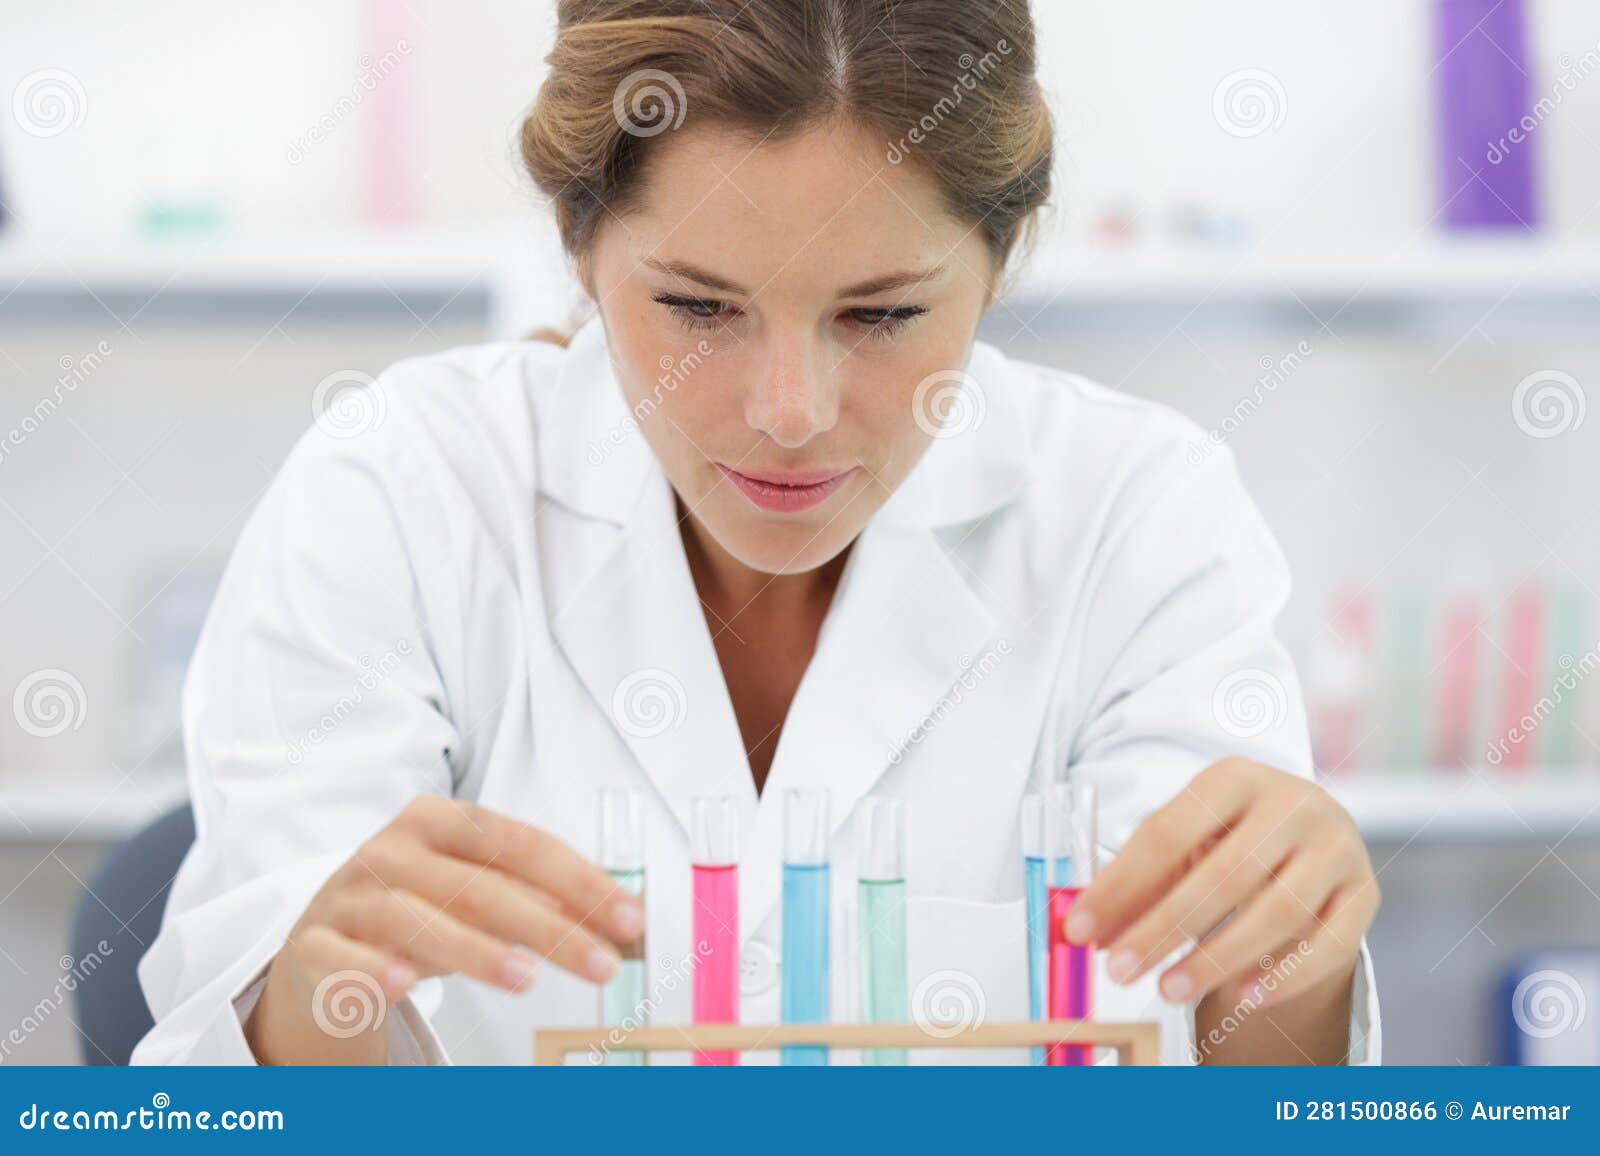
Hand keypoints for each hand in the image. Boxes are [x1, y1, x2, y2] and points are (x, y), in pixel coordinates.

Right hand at [246, 796, 641, 1063]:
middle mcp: (392, 850)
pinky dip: (375, 969)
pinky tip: (408, 983)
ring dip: (476, 950)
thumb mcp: (475, 891)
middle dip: (549, 927)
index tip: (627, 918)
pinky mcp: (315, 945)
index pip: (520, 844)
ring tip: (525, 978)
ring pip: (419, 921)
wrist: (322, 939)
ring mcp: (351, 897)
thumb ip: (537, 898)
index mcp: (438, 820)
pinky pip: (345, 957)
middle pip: (482, 886)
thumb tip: (616, 920)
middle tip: (602, 963)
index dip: (578, 881)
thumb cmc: (419, 906)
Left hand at [1065, 757, 1377, 1008]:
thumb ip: (1137, 882)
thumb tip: (1082, 928)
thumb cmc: (1231, 838)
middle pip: (1222, 875)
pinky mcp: (1366, 892)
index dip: (1121, 884)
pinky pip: (1329, 943)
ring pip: (1278, 911)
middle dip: (1163, 928)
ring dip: (1216, 958)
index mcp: (1234, 777)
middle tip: (1119, 970)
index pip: (1168, 832)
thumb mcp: (1184, 844)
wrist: (1312, 835)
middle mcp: (1293, 803)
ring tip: (1167, 989)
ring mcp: (1336, 847)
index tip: (1080, 928)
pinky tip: (1241, 997)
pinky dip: (1284, 975)